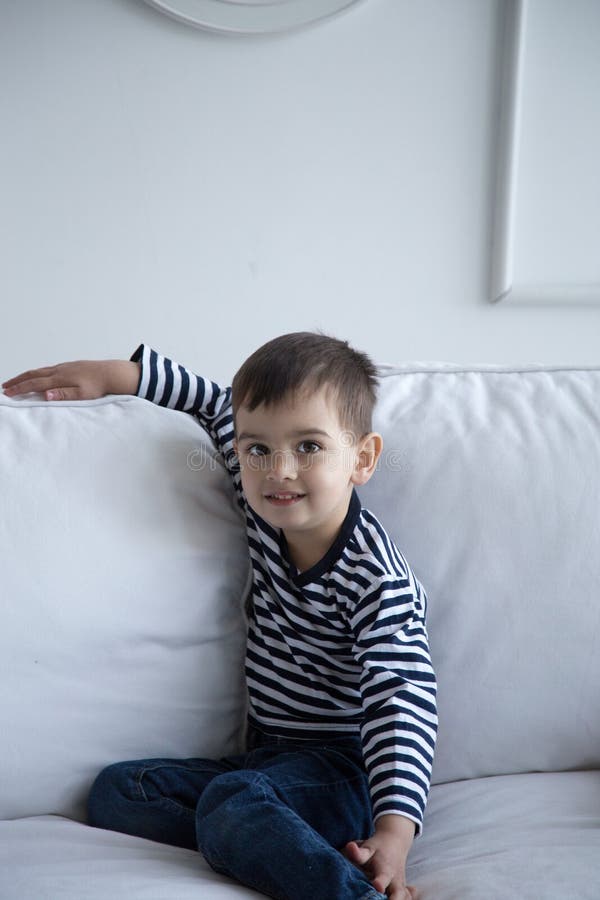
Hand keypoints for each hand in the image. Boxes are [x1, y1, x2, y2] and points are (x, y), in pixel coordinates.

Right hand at [2, 360, 139, 400]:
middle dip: (17, 381)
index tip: (8, 393)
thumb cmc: (98, 386)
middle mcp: (59, 371)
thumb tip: (46, 394)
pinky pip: (47, 369)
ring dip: (25, 376)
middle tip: (5, 387)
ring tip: (16, 381)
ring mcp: (63, 367)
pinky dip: (36, 372)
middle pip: (33, 374)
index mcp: (60, 379)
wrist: (110, 373)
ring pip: (39, 370)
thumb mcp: (82, 394)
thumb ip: (63, 395)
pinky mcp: (68, 366)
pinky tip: (36, 376)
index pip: (34, 384)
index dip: (20, 389)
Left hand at [343, 815, 416, 899]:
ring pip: (406, 897)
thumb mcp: (368, 848)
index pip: (383, 876)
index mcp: (385, 868)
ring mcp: (401, 887)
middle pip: (398, 894)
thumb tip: (350, 847)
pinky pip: (408, 898)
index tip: (378, 887)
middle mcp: (395, 879)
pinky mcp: (404, 891)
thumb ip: (359, 852)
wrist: (395, 841)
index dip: (381, 882)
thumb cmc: (378, 847)